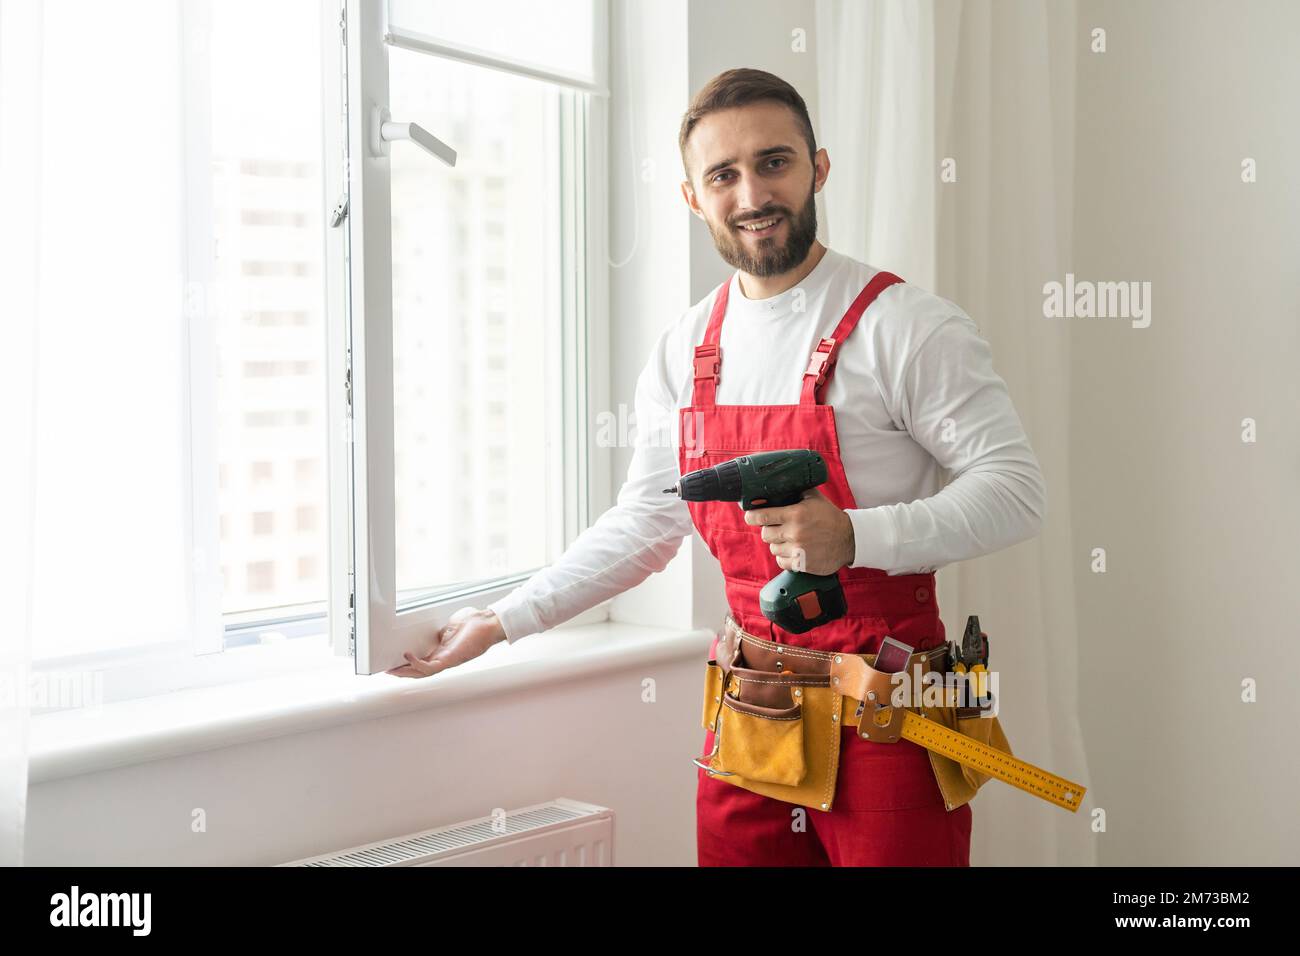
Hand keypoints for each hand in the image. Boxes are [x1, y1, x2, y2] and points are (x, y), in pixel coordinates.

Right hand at [385, 606, 505, 677]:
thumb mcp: (451, 627)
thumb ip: (442, 632)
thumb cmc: (475, 623)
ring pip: (422, 673)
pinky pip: (431, 667)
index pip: (422, 662)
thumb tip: (435, 633)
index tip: (393, 662)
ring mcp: (448, 660)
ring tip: (392, 670)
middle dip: (402, 673)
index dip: (407, 665)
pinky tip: (408, 657)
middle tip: (386, 671)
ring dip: (406, 673)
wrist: (490, 622)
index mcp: (443, 651)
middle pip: (419, 671)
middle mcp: (445, 658)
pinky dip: (418, 664)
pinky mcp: (452, 658)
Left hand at [742, 487, 854, 574]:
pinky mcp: (801, 564)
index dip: (752, 516)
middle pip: (766, 534)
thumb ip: (797, 491)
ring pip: (773, 549)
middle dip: (769, 530)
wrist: (850, 539)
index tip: (750, 516)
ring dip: (778, 544)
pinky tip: (793, 551)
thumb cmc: (831, 518)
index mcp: (795, 514)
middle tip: (778, 528)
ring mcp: (797, 550)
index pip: (763, 516)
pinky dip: (784, 558)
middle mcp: (794, 533)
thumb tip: (780, 484)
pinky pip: (781, 562)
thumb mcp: (815, 498)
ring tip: (790, 539)